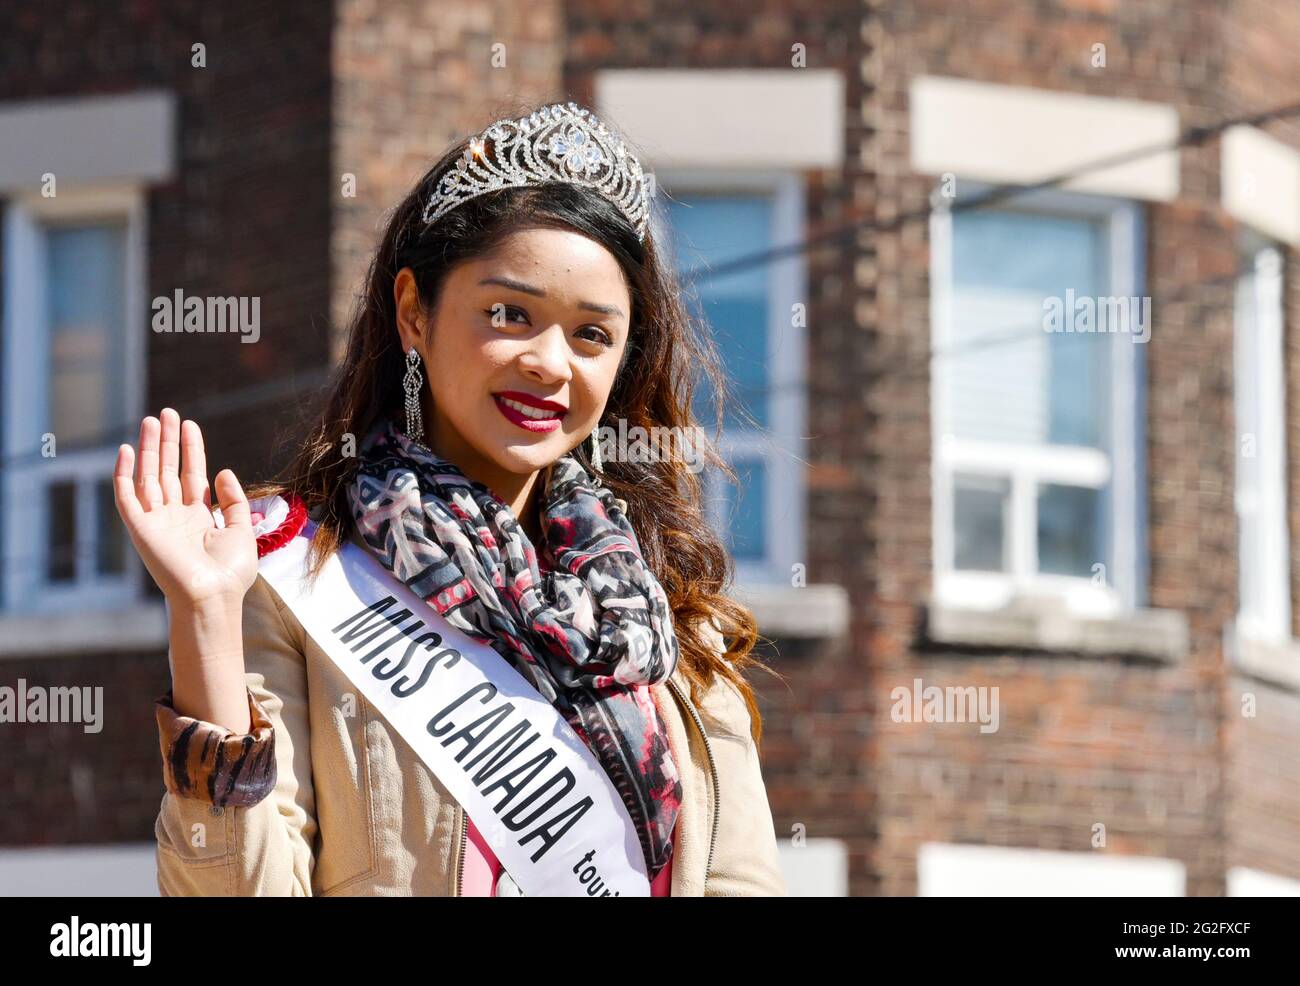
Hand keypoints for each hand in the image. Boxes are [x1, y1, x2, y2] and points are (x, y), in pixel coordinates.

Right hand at [113, 408, 257, 609]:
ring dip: (149, 449)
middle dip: (167, 442)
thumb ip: (233, 500)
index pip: (191, 476)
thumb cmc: (230, 572)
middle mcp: (174, 517)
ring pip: (148, 477)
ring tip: (151, 420)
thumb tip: (224, 471)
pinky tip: (128, 450)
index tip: (189, 425)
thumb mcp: (241, 530)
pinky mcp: (139, 529)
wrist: (212, 596)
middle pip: (168, 471)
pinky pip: (126, 497)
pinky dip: (124, 474)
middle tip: (166, 413)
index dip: (190, 450)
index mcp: (197, 519)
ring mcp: (155, 522)